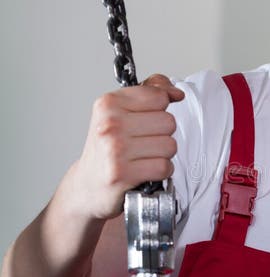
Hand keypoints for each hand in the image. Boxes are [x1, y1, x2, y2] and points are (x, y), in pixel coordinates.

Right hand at [72, 74, 184, 219]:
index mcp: (108, 104)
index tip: (151, 116)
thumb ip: (149, 93)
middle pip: (169, 122)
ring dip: (163, 154)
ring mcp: (116, 149)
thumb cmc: (106, 148)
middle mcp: (110, 124)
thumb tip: (175, 92)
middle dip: (162, 134)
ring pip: (170, 145)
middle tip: (143, 142)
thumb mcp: (119, 112)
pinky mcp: (123, 173)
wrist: (87, 184)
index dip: (161, 108)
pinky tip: (146, 170)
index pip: (159, 96)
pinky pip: (164, 167)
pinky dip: (161, 171)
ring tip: (143, 156)